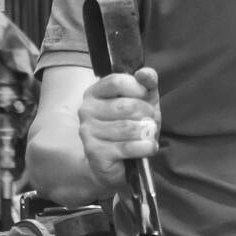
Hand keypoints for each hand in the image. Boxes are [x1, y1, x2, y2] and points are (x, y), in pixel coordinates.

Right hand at [78, 67, 159, 193]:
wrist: (121, 161)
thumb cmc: (132, 126)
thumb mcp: (143, 101)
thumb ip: (147, 83)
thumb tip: (144, 73)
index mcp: (95, 92)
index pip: (117, 81)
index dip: (138, 89)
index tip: (145, 97)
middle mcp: (86, 110)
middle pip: (126, 106)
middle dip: (147, 114)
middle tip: (149, 122)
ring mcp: (88, 132)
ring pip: (128, 127)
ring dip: (147, 132)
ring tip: (148, 135)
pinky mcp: (95, 153)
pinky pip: (127, 147)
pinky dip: (144, 147)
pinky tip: (148, 148)